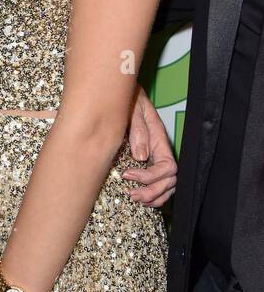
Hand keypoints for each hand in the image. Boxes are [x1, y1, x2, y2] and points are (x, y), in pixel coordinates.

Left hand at [123, 84, 176, 207]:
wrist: (121, 92)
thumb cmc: (128, 99)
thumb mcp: (133, 109)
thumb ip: (138, 131)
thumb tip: (141, 157)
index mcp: (160, 139)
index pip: (168, 167)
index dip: (150, 176)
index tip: (127, 174)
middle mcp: (161, 151)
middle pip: (170, 180)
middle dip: (152, 191)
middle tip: (131, 193)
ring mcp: (157, 157)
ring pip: (168, 186)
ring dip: (154, 197)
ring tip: (135, 198)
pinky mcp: (148, 161)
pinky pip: (160, 184)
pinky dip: (154, 196)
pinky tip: (141, 198)